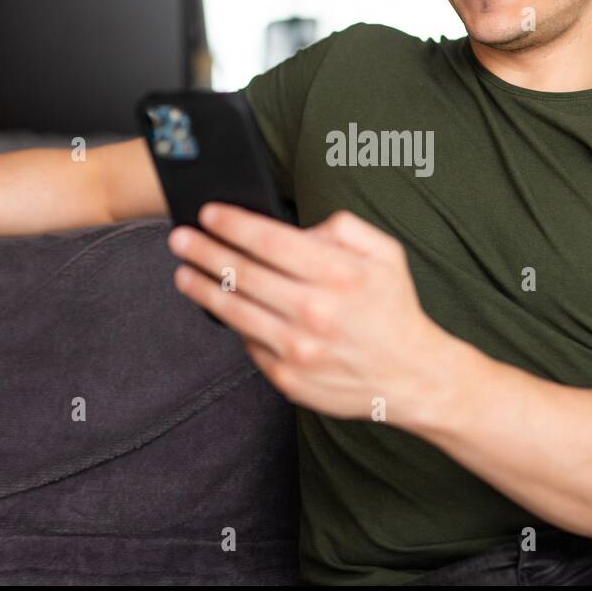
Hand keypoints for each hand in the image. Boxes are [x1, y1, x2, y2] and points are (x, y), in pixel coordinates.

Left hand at [167, 204, 453, 424]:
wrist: (411, 377)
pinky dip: (233, 323)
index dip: (232, 224)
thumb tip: (295, 227)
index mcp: (338, 275)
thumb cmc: (394, 310)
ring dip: (201, 287)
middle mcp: (314, 312)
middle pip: (241, 273)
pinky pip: (248, 343)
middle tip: (180, 237)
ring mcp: (297, 349)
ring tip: (183, 272)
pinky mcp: (287, 377)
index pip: (268, 241)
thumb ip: (343, 229)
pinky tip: (224, 307)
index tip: (208, 213)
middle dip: (204, 250)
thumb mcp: (385, 254)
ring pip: (233, 311)